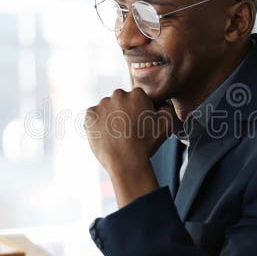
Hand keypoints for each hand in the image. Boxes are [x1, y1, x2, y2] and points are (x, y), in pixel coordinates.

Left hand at [84, 88, 176, 205]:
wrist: (127, 161)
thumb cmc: (146, 144)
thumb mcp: (167, 124)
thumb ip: (167, 108)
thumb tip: (161, 104)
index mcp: (137, 94)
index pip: (137, 99)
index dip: (139, 112)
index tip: (138, 124)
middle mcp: (118, 95)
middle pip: (120, 101)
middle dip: (123, 112)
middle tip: (127, 130)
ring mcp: (102, 104)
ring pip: (106, 109)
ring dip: (110, 118)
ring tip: (116, 135)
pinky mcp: (90, 115)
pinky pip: (93, 116)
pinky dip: (97, 124)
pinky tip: (106, 135)